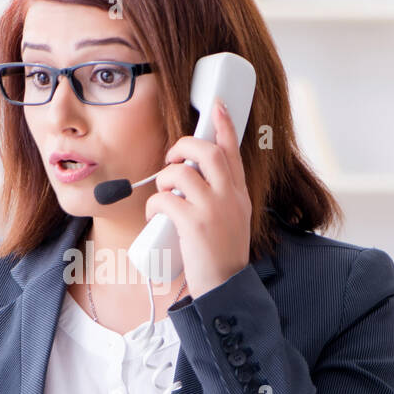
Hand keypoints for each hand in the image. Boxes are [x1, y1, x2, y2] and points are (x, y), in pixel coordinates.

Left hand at [144, 98, 251, 297]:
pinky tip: (157, 215)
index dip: (224, 125)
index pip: (233, 151)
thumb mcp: (233, 219)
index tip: (216, 106)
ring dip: (164, 180)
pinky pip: (165, 199)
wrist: (226, 286)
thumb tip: (191, 177)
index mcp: (239, 193)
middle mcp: (230, 196)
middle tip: (172, 160)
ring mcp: (213, 208)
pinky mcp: (195, 223)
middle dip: (182, 147)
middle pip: (205, 151)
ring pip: (180, 172)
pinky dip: (154, 204)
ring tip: (164, 195)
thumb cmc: (222, 255)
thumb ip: (220, 196)